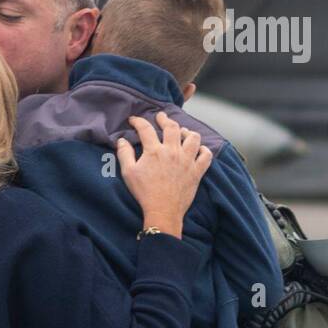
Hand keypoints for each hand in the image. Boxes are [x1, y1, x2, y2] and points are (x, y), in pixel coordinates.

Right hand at [116, 111, 211, 237]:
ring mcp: (187, 161)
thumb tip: (121, 141)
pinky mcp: (197, 171)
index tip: (134, 120)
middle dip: (165, 119)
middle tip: (161, 117)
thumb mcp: (128, 173)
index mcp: (154, 151)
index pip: (146, 129)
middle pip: (172, 127)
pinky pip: (206, 155)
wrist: (162, 210)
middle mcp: (172, 152)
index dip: (138, 121)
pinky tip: (198, 149)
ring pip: (193, 137)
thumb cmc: (144, 192)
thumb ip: (124, 154)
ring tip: (182, 132)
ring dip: (187, 131)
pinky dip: (203, 150)